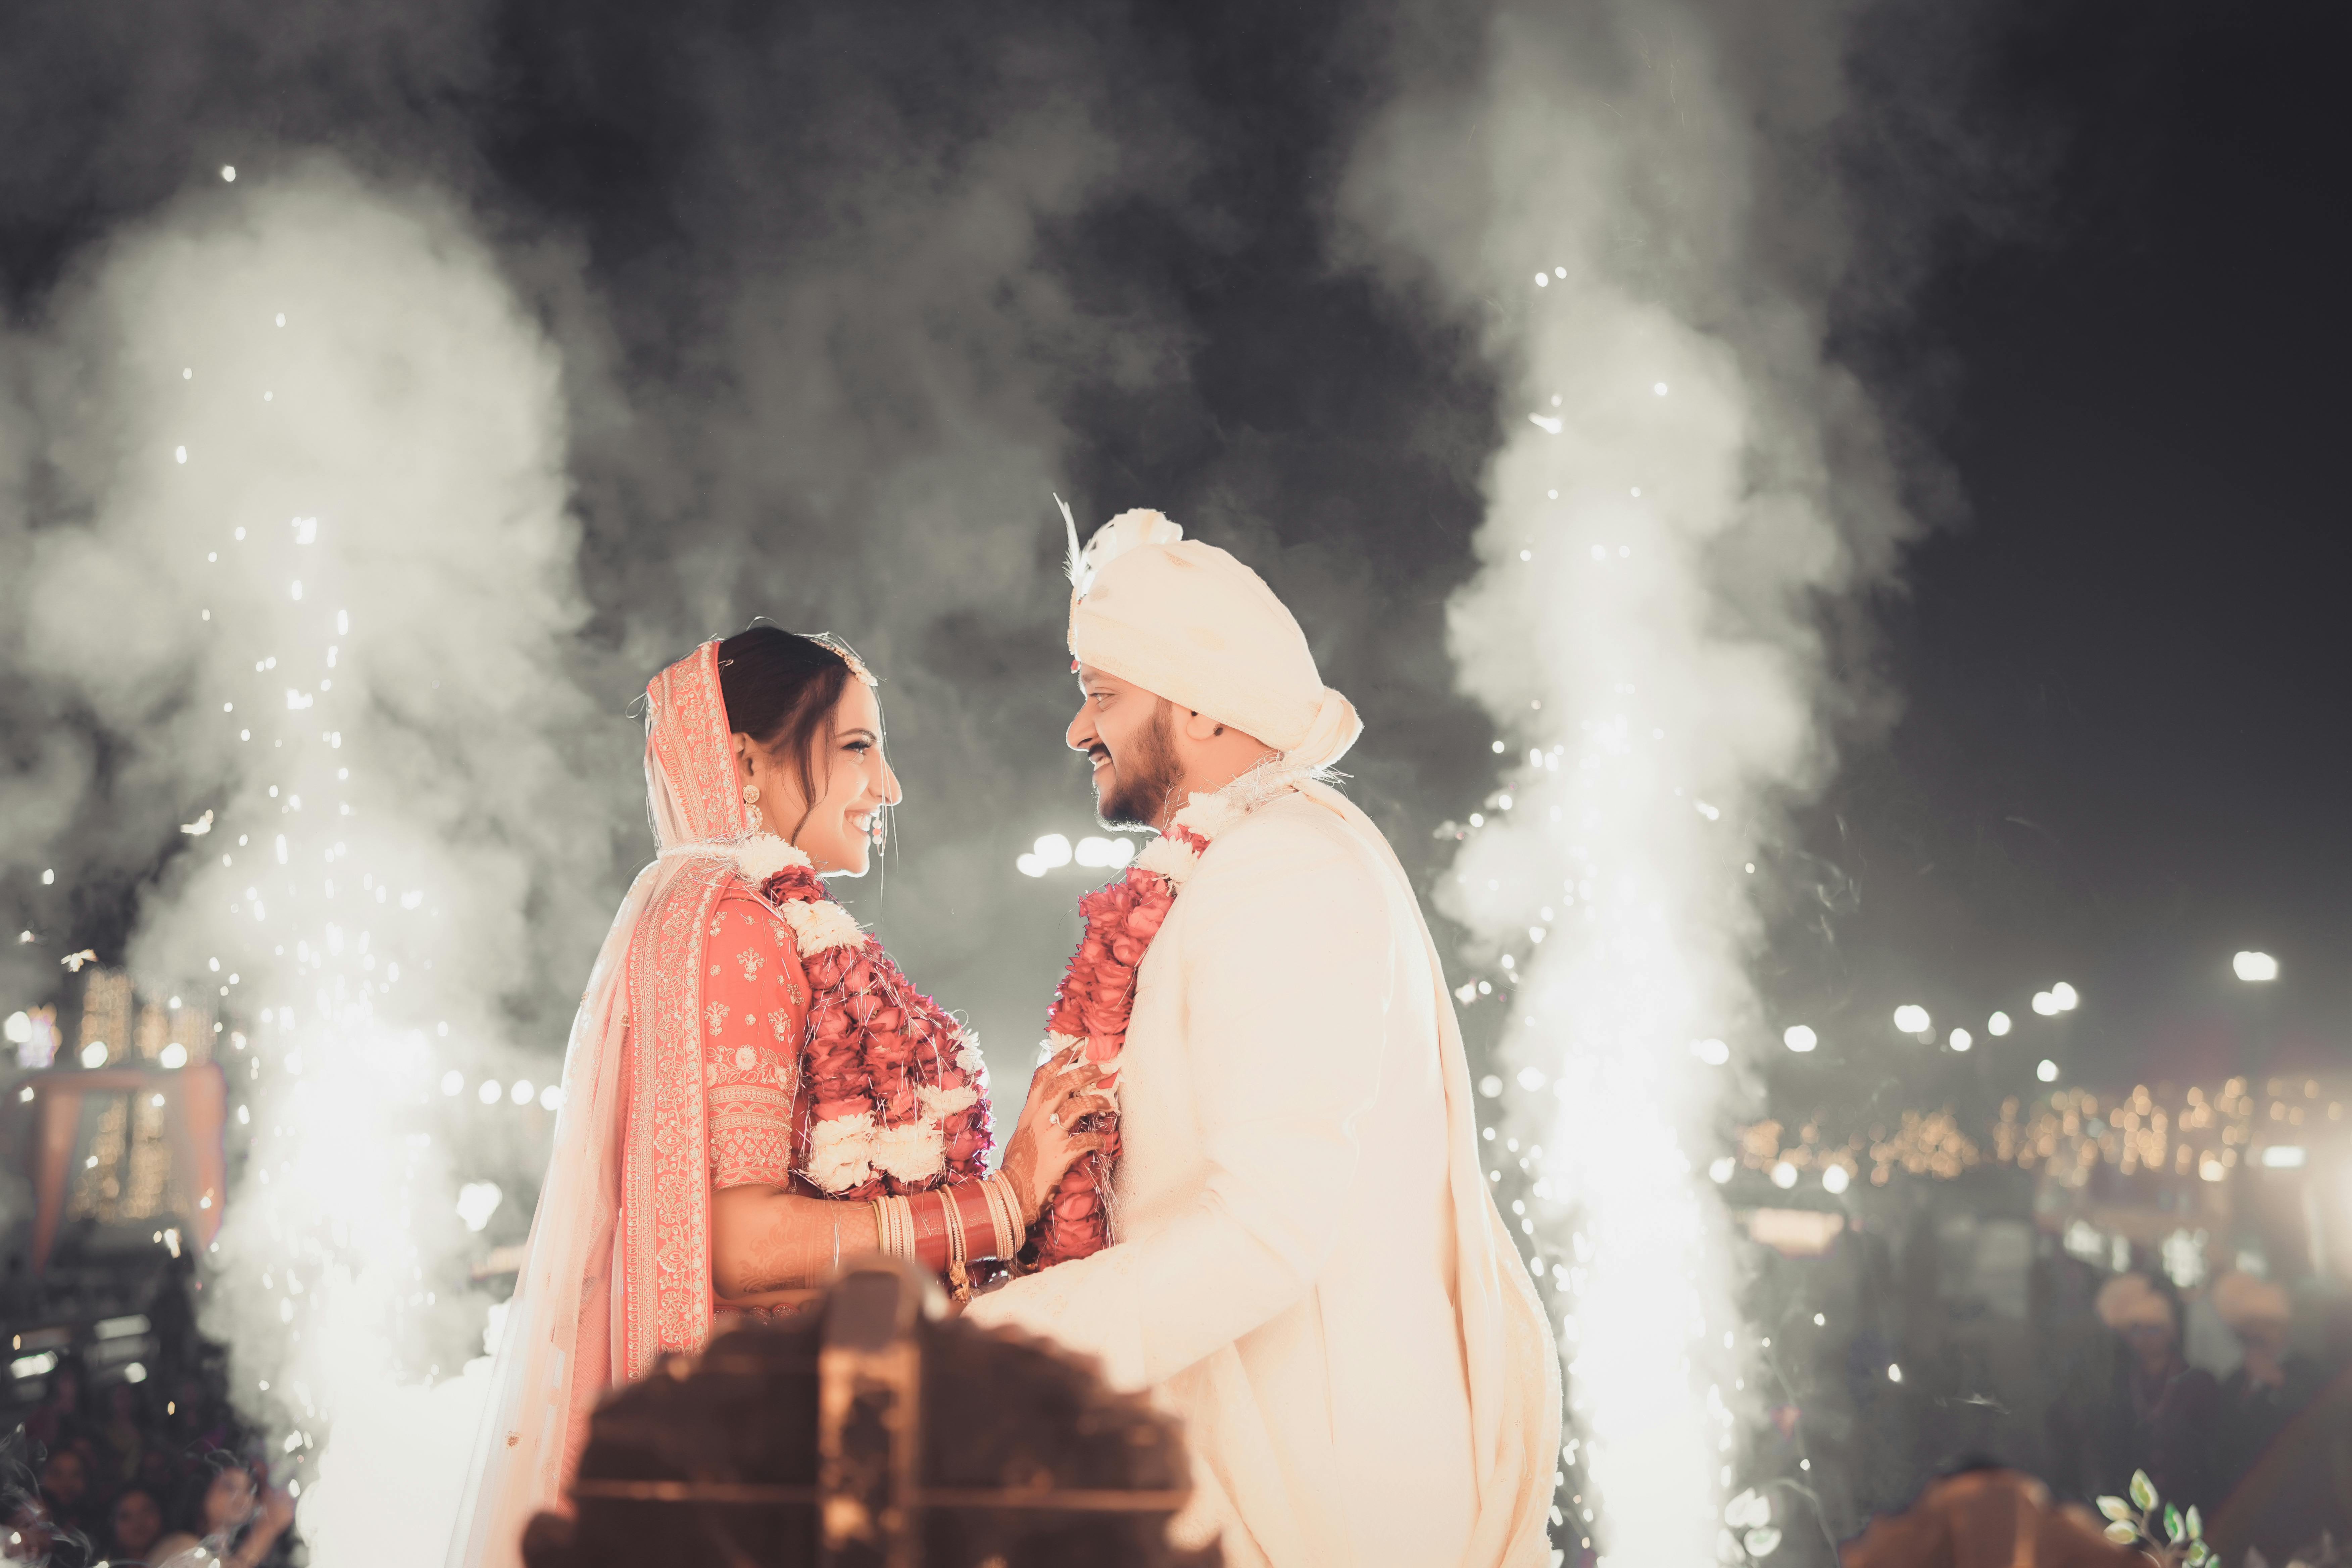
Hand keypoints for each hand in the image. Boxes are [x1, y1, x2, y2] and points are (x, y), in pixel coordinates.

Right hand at [998, 1051, 1114, 1222]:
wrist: (1009, 1196)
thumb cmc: (1018, 1168)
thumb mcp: (1023, 1136)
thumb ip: (1038, 1119)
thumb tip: (1057, 1108)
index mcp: (1028, 1114)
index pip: (1042, 1078)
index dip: (1060, 1060)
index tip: (1077, 1047)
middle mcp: (1037, 1120)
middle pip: (1062, 1085)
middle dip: (1085, 1072)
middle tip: (1105, 1066)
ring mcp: (1048, 1136)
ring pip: (1075, 1107)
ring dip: (1097, 1102)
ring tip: (1110, 1102)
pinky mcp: (1059, 1155)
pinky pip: (1085, 1141)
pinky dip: (1098, 1140)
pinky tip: (1105, 1142)